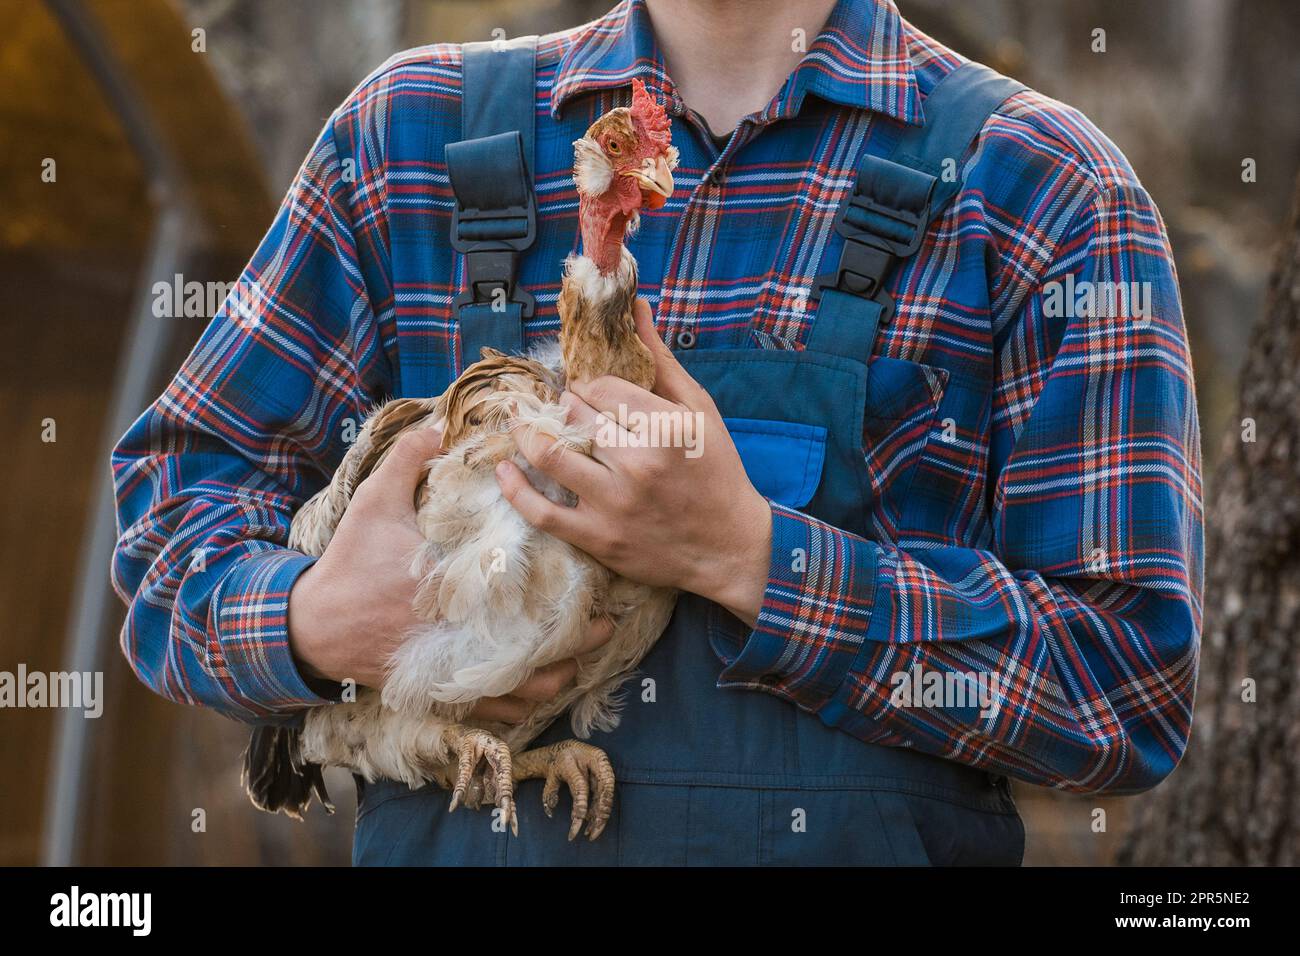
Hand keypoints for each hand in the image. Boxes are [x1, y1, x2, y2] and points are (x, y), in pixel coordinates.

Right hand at [288, 426, 615, 720]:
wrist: (314, 625)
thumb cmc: (348, 562)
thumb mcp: (373, 503)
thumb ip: (406, 460)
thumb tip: (437, 422)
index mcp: (455, 582)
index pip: (524, 587)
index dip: (565, 585)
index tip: (594, 572)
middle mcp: (461, 629)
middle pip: (538, 643)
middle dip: (580, 636)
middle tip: (609, 621)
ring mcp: (452, 664)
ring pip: (522, 685)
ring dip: (559, 673)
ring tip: (583, 657)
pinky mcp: (439, 688)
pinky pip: (493, 709)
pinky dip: (523, 704)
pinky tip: (542, 689)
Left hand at [496, 299, 772, 625]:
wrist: (729, 547)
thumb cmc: (716, 472)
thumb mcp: (699, 410)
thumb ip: (662, 359)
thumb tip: (636, 306)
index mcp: (666, 427)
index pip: (601, 388)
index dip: (589, 386)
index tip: (590, 393)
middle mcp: (638, 464)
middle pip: (573, 417)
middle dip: (562, 406)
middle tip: (560, 406)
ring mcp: (615, 504)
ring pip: (550, 456)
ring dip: (528, 433)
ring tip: (522, 422)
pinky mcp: (599, 538)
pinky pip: (542, 512)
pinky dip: (516, 489)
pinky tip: (505, 469)